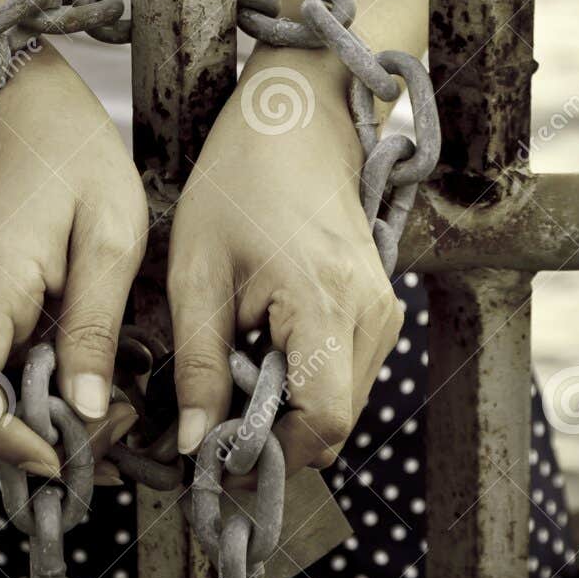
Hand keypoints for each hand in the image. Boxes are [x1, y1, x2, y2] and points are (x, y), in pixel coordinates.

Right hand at [0, 53, 148, 479]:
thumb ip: (96, 326)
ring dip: (41, 426)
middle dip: (32, 447)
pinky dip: (40, 397)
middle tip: (111, 435)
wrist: (26, 106)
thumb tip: (86, 412)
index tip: (64, 457)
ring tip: (114, 411)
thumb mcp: (112, 237)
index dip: (6, 441)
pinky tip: (94, 385)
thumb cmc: (76, 158)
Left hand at [167, 48, 404, 472]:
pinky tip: (261, 349)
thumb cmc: (237, 185)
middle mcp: (371, 316)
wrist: (295, 122)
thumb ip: (198, 363)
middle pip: (333, 426)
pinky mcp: (380, 311)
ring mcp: (384, 314)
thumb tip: (194, 444)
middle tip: (212, 417)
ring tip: (233, 370)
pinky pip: (346, 377)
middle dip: (272, 437)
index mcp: (325, 304)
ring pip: (341, 406)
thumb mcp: (196, 273)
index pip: (321, 424)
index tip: (217, 453)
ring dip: (286, 410)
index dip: (270, 454)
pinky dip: (303, 384)